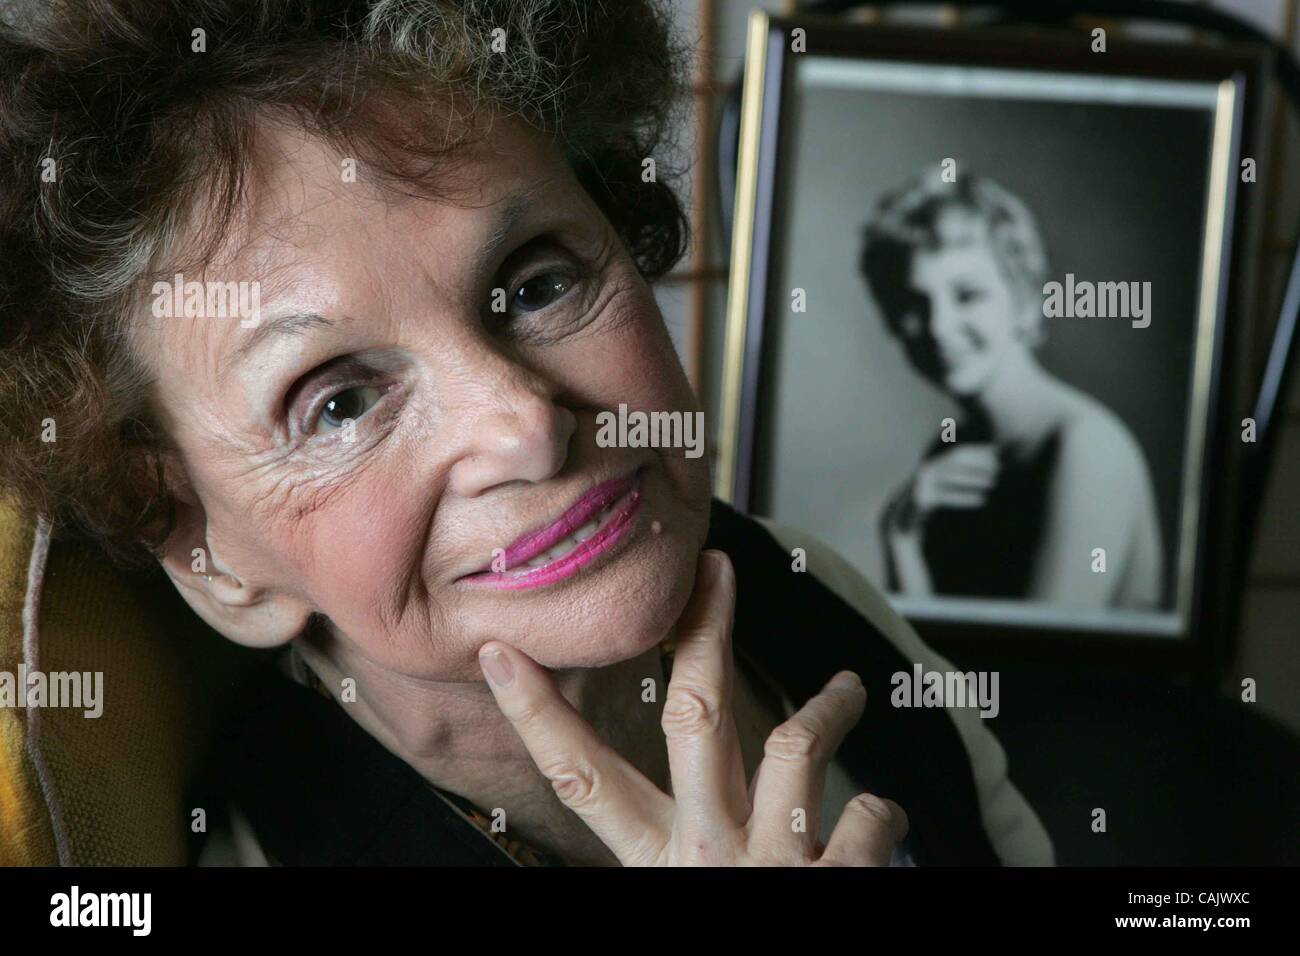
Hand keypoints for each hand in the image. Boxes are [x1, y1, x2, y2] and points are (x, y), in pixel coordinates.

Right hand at [477, 549, 908, 865]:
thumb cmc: (722, 940)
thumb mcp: (676, 896)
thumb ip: (665, 852)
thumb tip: (646, 811)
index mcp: (656, 864)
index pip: (579, 780)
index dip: (536, 715)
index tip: (500, 651)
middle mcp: (707, 854)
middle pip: (699, 719)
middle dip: (704, 634)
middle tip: (716, 568)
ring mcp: (773, 866)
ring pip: (798, 748)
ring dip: (829, 705)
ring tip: (851, 688)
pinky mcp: (837, 884)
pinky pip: (869, 819)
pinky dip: (881, 813)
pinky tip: (883, 817)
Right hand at [891, 443, 998, 531]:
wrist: (907, 521)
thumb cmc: (935, 500)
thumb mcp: (947, 484)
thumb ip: (964, 473)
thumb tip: (991, 460)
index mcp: (936, 464)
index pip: (959, 453)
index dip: (978, 451)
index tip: (997, 453)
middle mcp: (928, 471)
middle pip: (955, 462)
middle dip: (978, 464)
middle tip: (999, 469)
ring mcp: (924, 484)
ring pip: (951, 477)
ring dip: (973, 478)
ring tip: (992, 483)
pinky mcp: (923, 500)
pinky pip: (946, 496)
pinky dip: (965, 497)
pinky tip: (981, 500)